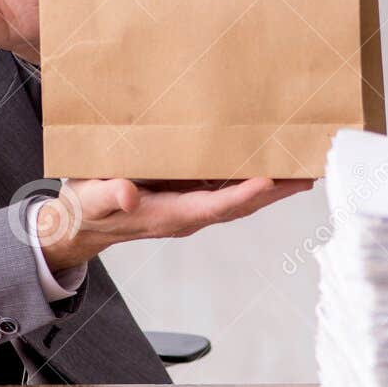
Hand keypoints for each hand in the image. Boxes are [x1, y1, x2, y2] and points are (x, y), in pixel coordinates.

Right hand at [34, 178, 314, 272]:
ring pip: (239, 198)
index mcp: (168, 215)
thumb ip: (107, 195)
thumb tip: (128, 195)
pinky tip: (268, 162)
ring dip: (272, 186)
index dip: (244, 195)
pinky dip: (251, 178)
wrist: (79, 224)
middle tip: (309, 172)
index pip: (215, 207)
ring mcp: (190, 208)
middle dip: (275, 191)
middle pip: (240, 205)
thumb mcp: (89, 199)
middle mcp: (187, 215)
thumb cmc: (83, 209)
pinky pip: (227, 189)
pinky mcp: (187, 198)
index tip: (271, 179)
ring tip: (303, 166)